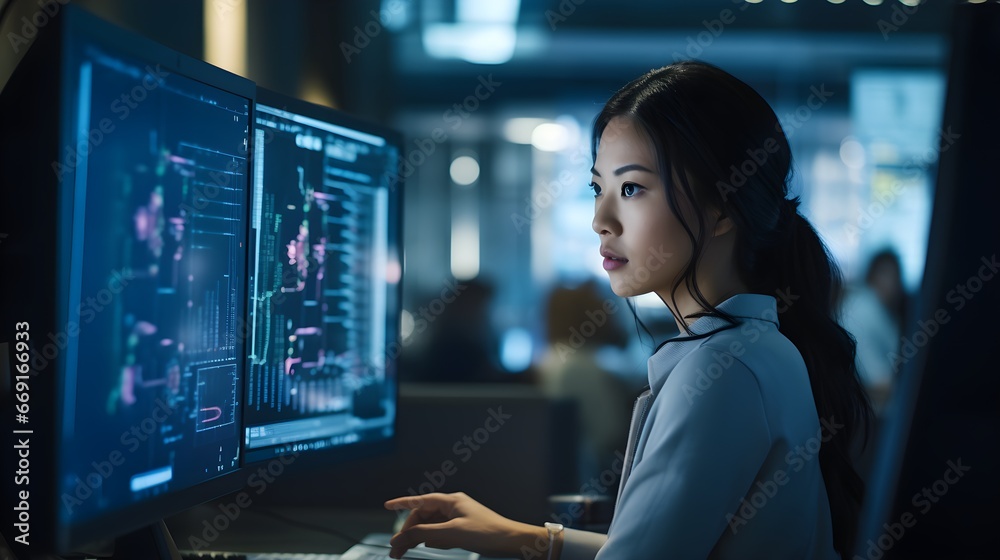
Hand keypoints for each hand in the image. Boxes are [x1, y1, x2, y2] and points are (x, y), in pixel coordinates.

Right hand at [383, 492, 547, 558]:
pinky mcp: (463, 530)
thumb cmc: (487, 533)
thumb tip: (400, 538)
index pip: (421, 500)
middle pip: (424, 516)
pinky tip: (429, 546)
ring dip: (419, 537)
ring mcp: (458, 519)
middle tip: (396, 548)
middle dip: (409, 530)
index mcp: (451, 501)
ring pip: (431, 526)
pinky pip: (441, 533)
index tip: (388, 506)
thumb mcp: (450, 534)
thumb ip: (423, 534)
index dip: (403, 503)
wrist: (511, 542)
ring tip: (406, 551)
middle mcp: (454, 507)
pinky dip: (432, 540)